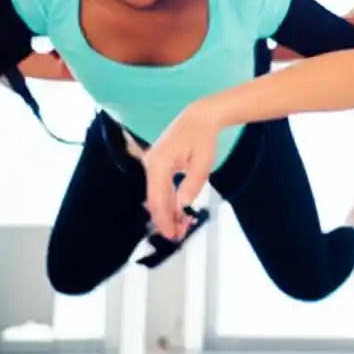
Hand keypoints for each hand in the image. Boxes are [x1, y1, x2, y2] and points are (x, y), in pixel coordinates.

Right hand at [143, 103, 221, 239]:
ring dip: (168, 211)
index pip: (158, 198)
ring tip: (181, 227)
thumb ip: (192, 185)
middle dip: (165, 219)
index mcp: (158, 164)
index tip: (172, 235)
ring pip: (157, 195)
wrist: (200, 117)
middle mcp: (150, 164)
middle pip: (154, 199)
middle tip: (178, 236)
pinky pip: (161, 187)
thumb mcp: (203, 162)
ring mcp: (152, 164)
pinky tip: (178, 212)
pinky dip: (169, 200)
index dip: (164, 219)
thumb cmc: (203, 137)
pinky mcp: (157, 164)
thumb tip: (183, 207)